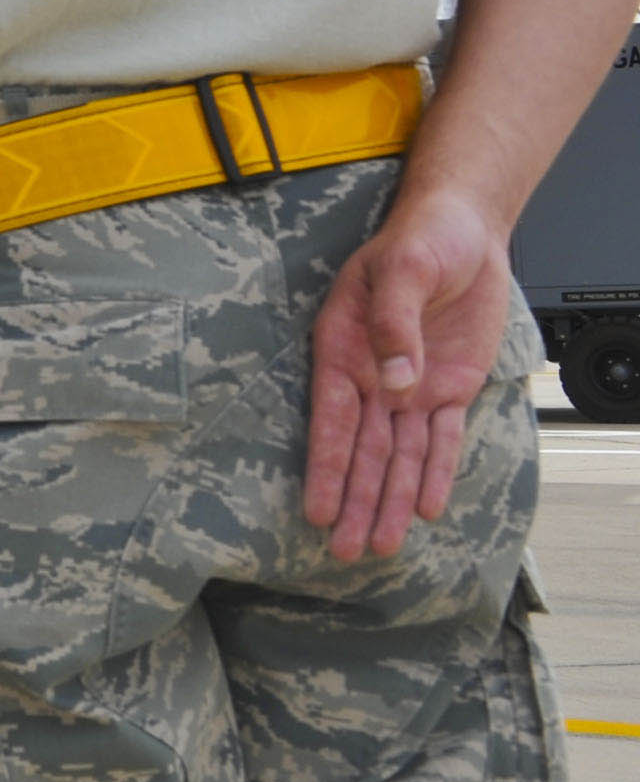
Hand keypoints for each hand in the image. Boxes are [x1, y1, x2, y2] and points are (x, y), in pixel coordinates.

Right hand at [306, 182, 511, 559]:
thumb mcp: (402, 268)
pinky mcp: (451, 387)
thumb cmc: (420, 239)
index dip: (327, 469)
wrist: (463, 229)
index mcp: (343, 350)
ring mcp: (412, 386)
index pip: (332, 422)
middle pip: (364, 453)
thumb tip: (396, 384)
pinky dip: (437, 472)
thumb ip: (396, 325)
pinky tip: (428, 507)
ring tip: (383, 546)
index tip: (318, 511)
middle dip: (357, 503)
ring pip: (400, 456)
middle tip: (347, 552)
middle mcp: (372, 378)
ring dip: (392, 500)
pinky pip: (444, 439)